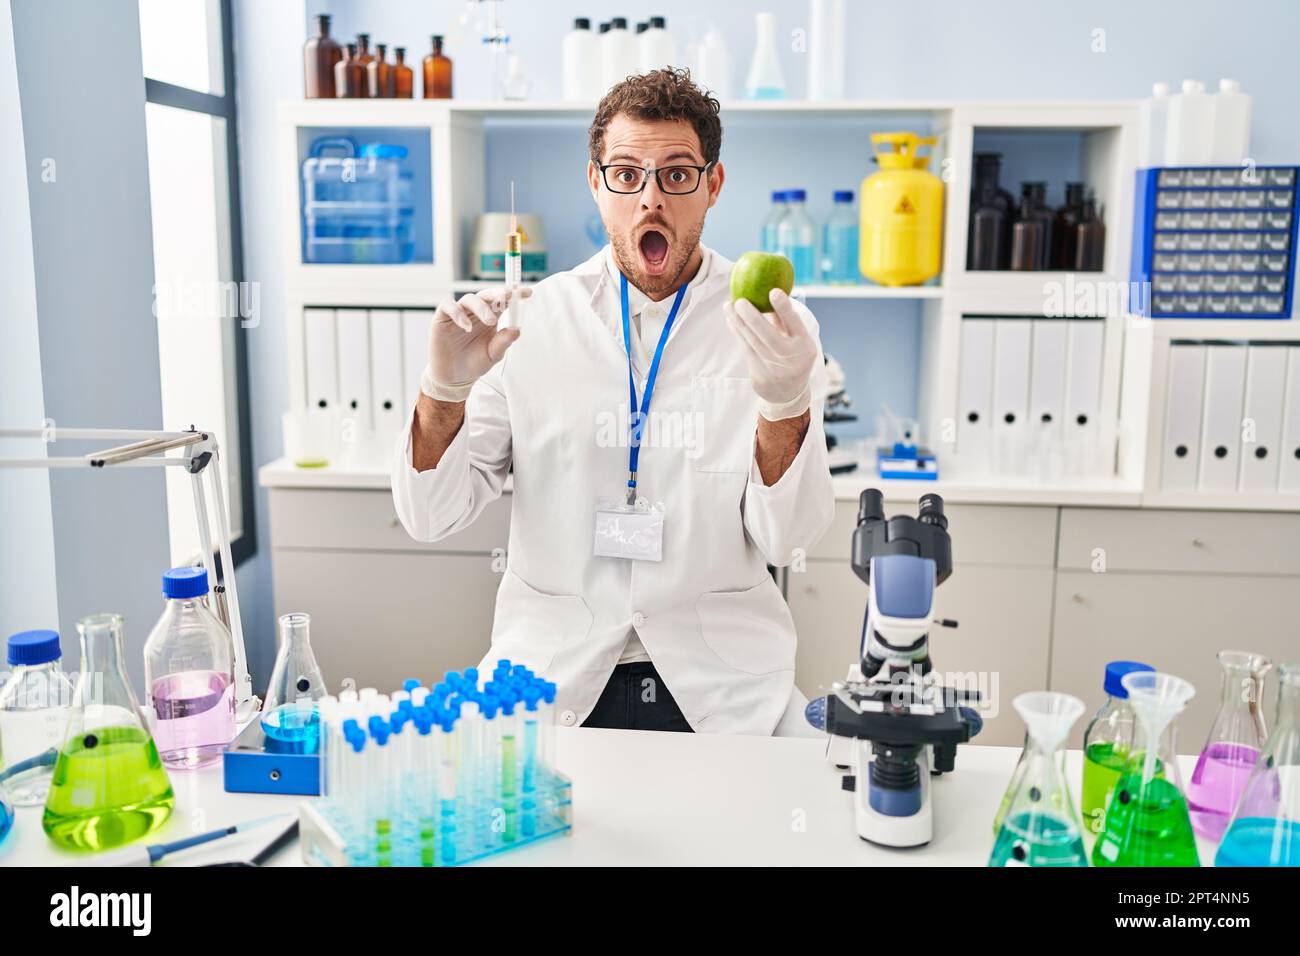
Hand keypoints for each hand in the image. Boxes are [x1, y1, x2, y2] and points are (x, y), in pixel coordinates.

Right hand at [425, 287, 531, 396]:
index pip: (503, 301)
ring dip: (481, 307)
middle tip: (507, 297)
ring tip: (490, 321)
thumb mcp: (493, 355)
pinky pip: (448, 306)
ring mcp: (459, 313)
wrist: (453, 378)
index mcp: (491, 317)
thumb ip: (503, 342)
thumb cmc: (474, 363)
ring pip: (469, 299)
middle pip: (487, 295)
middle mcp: (475, 312)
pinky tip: (466, 326)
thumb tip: (517, 329)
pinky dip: (458, 313)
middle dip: (498, 294)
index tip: (527, 292)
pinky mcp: (442, 318)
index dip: (514, 295)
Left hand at [724, 288, 817, 419]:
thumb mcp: (799, 341)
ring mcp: (773, 367)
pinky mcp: (758, 373)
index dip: (784, 308)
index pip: (794, 324)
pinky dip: (737, 332)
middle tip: (740, 300)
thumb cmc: (794, 357)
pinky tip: (730, 320)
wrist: (788, 393)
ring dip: (737, 322)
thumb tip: (770, 291)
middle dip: (751, 316)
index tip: (773, 291)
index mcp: (804, 345)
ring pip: (752, 341)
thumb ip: (786, 321)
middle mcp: (789, 356)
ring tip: (728, 305)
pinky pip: (745, 347)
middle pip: (768, 334)